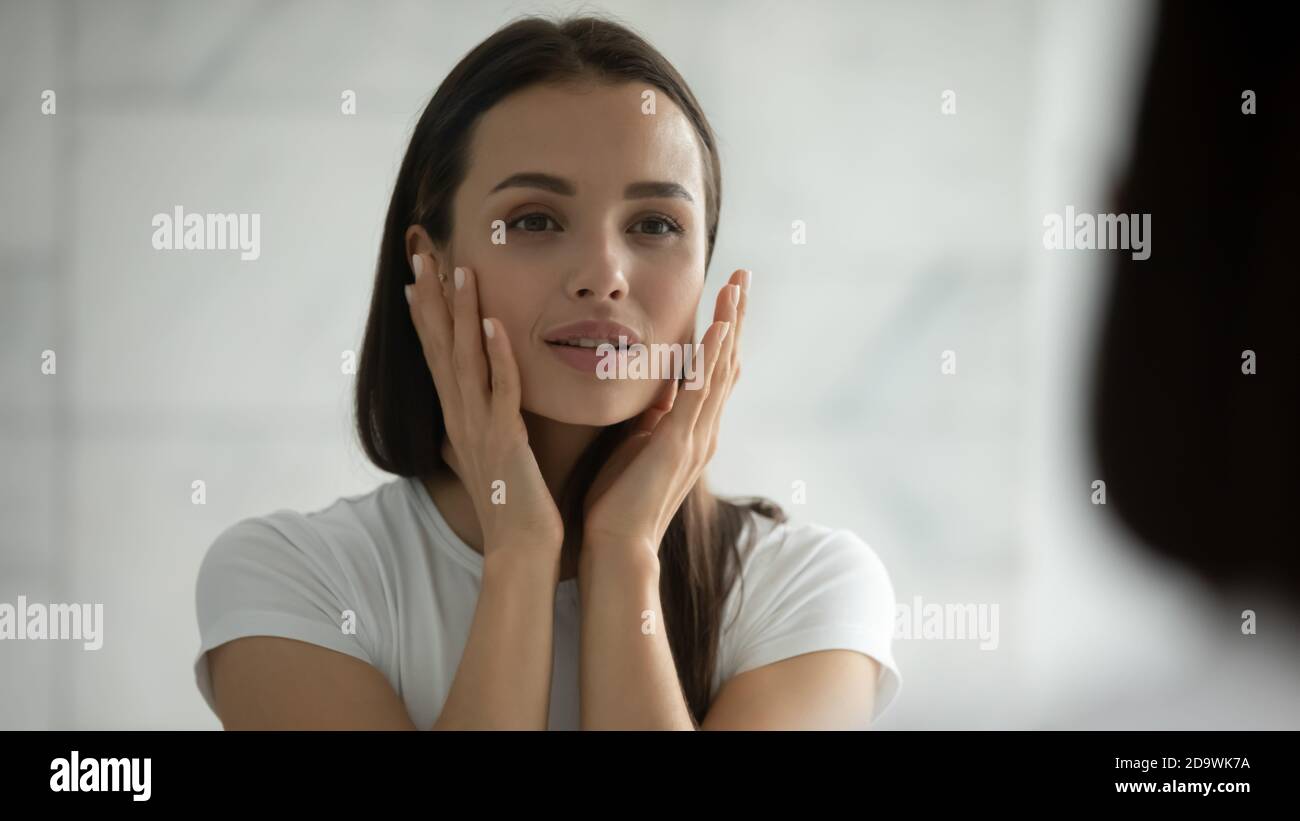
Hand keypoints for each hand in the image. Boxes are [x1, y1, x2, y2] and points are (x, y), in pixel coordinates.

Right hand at [405, 254, 563, 563]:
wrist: (522, 549)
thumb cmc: (511, 508)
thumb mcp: (484, 466)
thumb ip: (466, 444)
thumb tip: (448, 439)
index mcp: (459, 419)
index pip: (437, 357)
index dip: (426, 316)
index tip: (417, 277)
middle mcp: (462, 418)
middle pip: (440, 347)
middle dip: (431, 299)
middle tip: (422, 254)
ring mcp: (480, 427)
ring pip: (465, 359)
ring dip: (461, 314)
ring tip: (460, 271)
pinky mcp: (506, 439)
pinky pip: (500, 389)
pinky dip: (496, 355)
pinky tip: (493, 324)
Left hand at [581, 269, 749, 564]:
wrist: (616, 548)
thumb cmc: (619, 503)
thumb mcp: (637, 446)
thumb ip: (652, 418)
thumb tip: (656, 390)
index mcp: (691, 430)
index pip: (713, 372)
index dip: (723, 334)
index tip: (727, 296)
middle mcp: (703, 430)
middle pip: (726, 363)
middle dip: (735, 317)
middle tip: (743, 276)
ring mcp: (695, 437)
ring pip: (719, 370)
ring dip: (729, 326)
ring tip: (737, 287)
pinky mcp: (678, 444)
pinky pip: (699, 394)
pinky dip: (710, 359)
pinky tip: (718, 329)